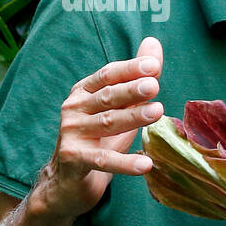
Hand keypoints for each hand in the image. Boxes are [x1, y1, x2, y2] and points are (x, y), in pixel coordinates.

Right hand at [31, 37, 164, 219]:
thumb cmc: (99, 139)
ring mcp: (71, 133)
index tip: (153, 64)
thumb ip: (136, 78)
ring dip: (132, 118)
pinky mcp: (74, 159)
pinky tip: (146, 164)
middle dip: (131, 90)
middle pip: (106, 97)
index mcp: (84, 92)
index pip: (107, 75)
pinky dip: (125, 163)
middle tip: (154, 85)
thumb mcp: (119, 107)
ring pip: (106, 124)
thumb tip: (153, 44)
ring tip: (157, 112)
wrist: (68, 181)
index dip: (129, 69)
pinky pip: (103, 160)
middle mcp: (74, 109)